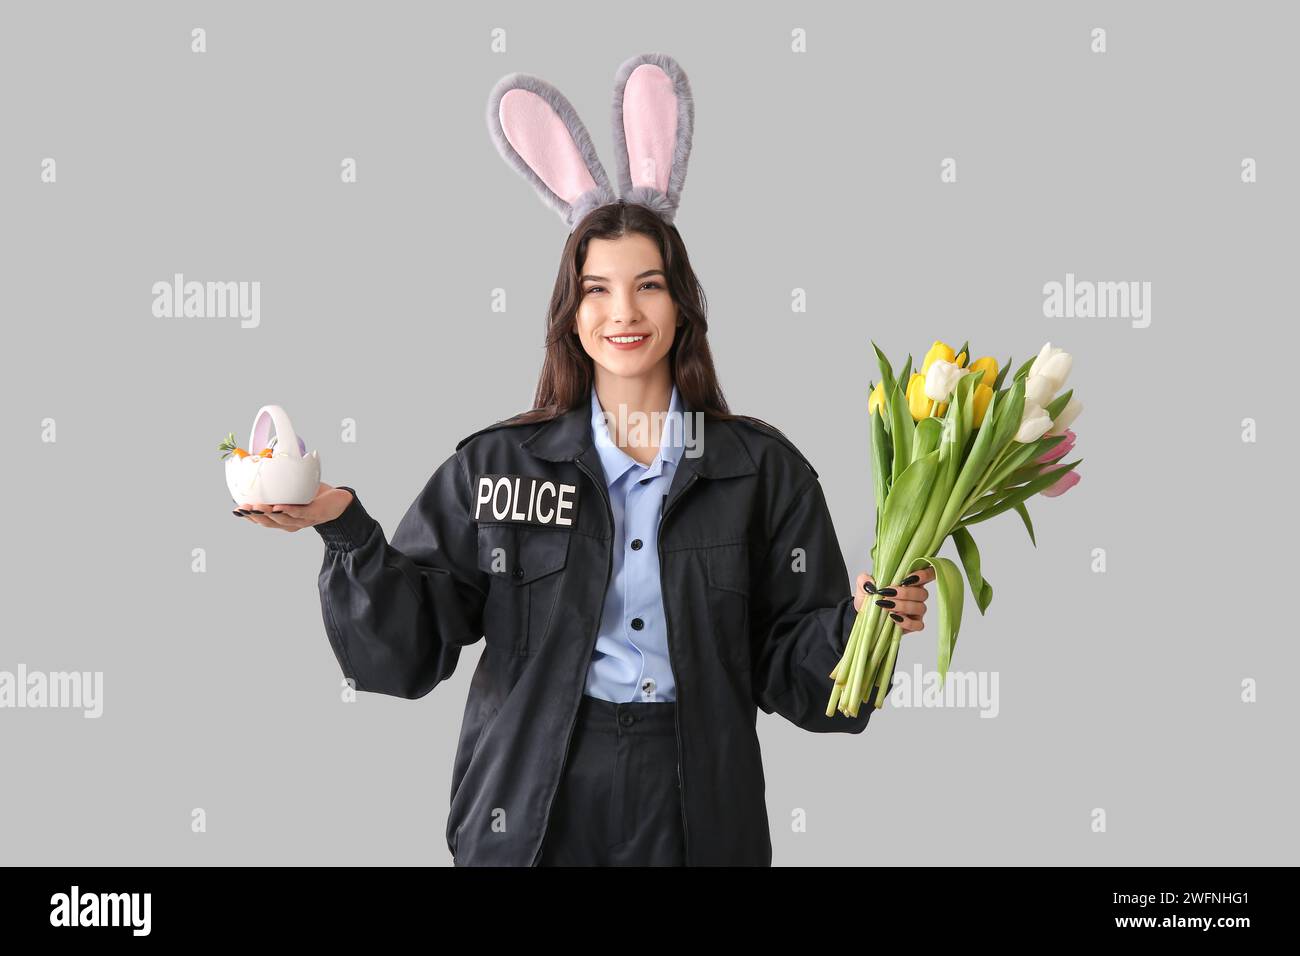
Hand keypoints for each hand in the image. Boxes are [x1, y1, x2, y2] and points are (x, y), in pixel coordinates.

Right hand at [232, 482, 352, 531]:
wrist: (339, 500)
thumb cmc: (313, 495)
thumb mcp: (292, 488)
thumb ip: (278, 482)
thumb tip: (261, 463)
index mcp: (282, 518)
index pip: (262, 520)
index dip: (249, 516)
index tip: (236, 510)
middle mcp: (290, 522)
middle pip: (269, 522)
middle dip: (254, 516)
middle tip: (243, 508)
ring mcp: (303, 520)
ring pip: (282, 520)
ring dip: (268, 514)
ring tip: (257, 507)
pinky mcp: (315, 514)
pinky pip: (300, 513)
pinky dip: (288, 510)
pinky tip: (279, 506)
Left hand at [852, 566, 934, 632]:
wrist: (864, 615)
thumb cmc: (869, 597)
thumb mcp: (863, 586)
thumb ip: (864, 579)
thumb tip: (870, 582)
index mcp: (910, 581)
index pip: (929, 574)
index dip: (925, 574)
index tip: (907, 579)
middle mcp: (917, 595)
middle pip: (923, 593)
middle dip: (905, 593)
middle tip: (888, 593)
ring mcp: (917, 611)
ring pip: (921, 608)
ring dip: (903, 606)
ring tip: (887, 606)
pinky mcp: (914, 624)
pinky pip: (918, 625)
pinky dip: (907, 622)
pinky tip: (894, 618)